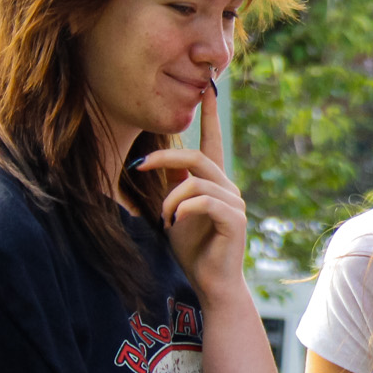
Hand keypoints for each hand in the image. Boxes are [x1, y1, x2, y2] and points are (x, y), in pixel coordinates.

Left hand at [132, 81, 249, 299]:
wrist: (213, 284)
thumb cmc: (194, 250)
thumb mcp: (175, 211)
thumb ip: (173, 185)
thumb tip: (161, 161)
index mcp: (214, 182)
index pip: (213, 140)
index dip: (210, 114)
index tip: (207, 87)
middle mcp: (228, 187)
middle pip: (197, 155)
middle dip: (164, 157)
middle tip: (138, 166)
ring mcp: (234, 203)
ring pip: (196, 180)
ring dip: (170, 197)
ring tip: (164, 218)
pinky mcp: (234, 220)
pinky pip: (203, 201)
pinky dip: (182, 208)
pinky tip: (174, 223)